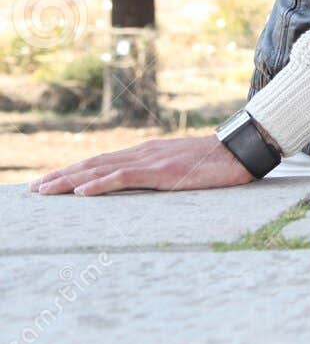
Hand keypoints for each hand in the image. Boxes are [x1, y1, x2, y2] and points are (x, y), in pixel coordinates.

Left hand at [29, 136, 256, 195]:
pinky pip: (123, 178)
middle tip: (35, 188)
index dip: (75, 170)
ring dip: (70, 180)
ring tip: (46, 190)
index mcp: (148, 153)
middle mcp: (143, 153)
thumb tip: (147, 183)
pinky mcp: (161, 171)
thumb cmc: (218, 162)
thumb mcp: (183, 166)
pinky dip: (99, 184)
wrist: (241, 151)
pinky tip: (80, 192)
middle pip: (94, 164)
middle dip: (62, 175)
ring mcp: (151, 160)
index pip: (103, 162)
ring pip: (101, 169)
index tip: (52, 180)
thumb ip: (162, 171)